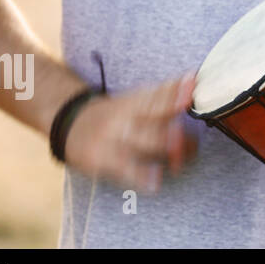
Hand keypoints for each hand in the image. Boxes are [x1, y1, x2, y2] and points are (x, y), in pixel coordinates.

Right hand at [62, 72, 198, 192]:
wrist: (70, 125)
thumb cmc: (115, 116)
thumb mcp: (134, 100)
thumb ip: (164, 94)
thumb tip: (194, 80)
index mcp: (133, 100)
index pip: (157, 94)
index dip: (175, 90)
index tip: (193, 83)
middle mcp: (123, 117)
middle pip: (152, 117)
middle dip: (175, 126)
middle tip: (193, 138)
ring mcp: (111, 138)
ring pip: (142, 143)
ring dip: (166, 150)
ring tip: (181, 158)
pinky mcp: (100, 160)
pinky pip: (123, 169)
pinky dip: (140, 177)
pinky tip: (155, 183)